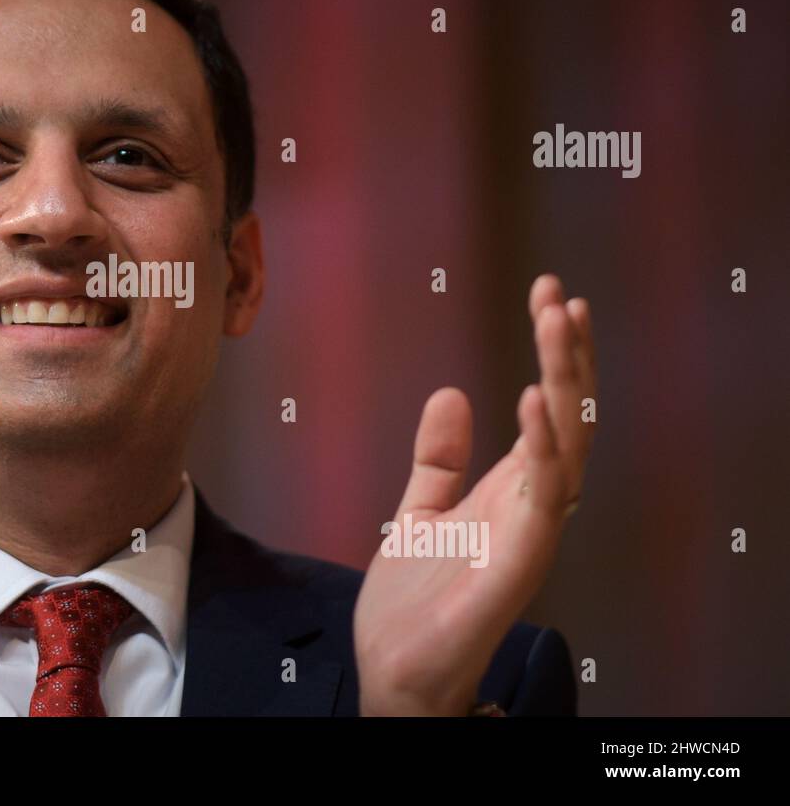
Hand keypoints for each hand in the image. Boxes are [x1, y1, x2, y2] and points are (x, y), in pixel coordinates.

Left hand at [354, 274, 595, 714]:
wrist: (394, 669)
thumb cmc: (414, 601)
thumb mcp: (419, 509)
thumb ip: (438, 458)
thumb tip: (451, 393)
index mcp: (512, 490)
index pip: (548, 409)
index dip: (554, 354)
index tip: (550, 294)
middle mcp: (532, 505)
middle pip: (566, 416)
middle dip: (566, 352)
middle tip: (557, 291)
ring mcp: (531, 532)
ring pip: (567, 444)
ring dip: (563, 380)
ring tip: (556, 319)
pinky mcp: (519, 562)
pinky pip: (544, 498)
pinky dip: (544, 446)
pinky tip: (530, 399)